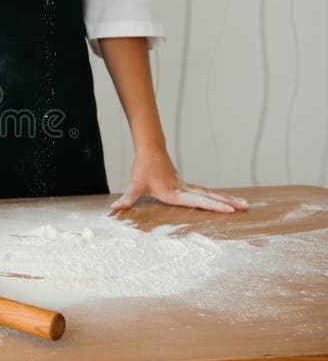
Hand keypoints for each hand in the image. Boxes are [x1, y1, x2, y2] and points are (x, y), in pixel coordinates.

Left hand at [111, 151, 248, 212]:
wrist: (151, 151)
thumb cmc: (143, 169)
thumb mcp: (135, 185)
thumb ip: (127, 199)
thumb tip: (116, 208)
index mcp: (174, 193)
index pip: (197, 201)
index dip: (212, 206)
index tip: (228, 210)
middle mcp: (184, 190)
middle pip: (209, 197)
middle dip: (227, 204)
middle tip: (245, 208)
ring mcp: (187, 187)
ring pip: (211, 194)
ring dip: (227, 200)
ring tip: (245, 205)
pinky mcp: (187, 186)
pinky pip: (206, 193)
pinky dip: (218, 197)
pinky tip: (228, 201)